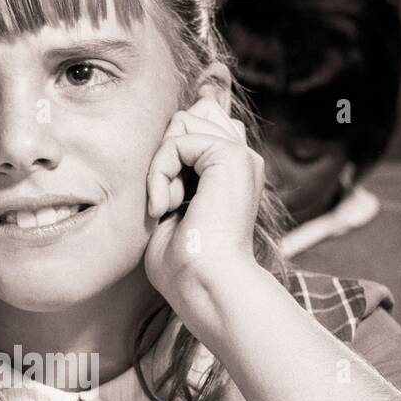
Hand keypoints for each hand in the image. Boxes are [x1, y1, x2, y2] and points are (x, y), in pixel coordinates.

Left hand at [143, 95, 265, 319]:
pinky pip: (176, 141)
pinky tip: (165, 207)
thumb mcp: (169, 207)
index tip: (165, 204)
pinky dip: (159, 173)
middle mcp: (241, 160)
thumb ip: (171, 167)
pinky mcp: (231, 156)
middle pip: (188, 116)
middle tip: (165, 202)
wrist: (204, 285)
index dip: (169, 152)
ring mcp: (240, 156)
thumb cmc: (183, 265)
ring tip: (166, 206)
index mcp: (231, 172)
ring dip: (160, 166)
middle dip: (164, 154)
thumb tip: (170, 128)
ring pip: (181, 123)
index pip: (197, 123)